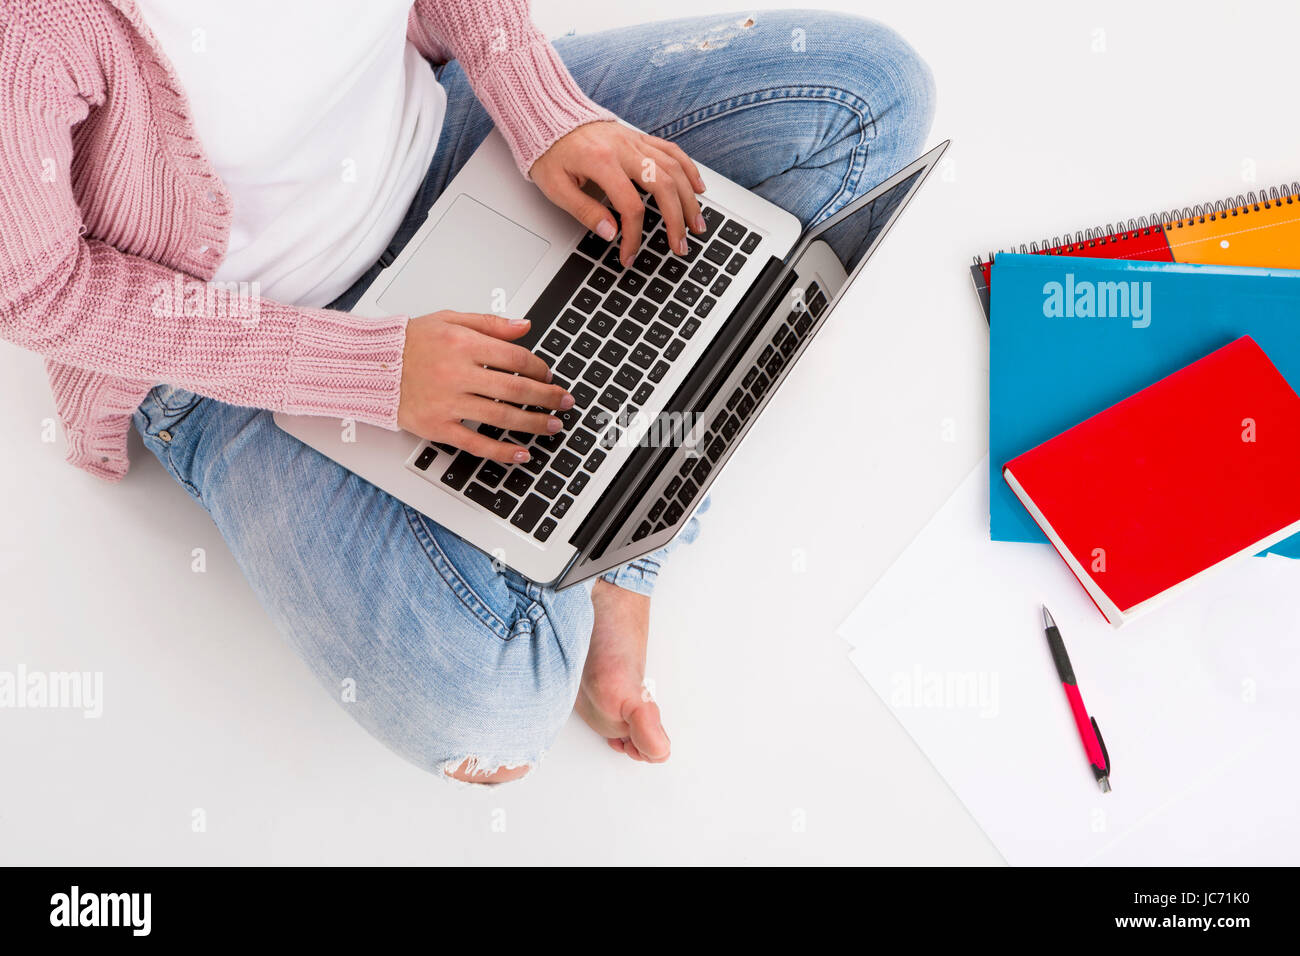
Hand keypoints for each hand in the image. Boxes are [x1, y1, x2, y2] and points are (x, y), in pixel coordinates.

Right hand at [397, 311, 572, 462]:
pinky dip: (501, 451)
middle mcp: (457, 374)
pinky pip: (475, 443)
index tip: (549, 375)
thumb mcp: (449, 319)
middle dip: (547, 397)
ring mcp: (447, 403)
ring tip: (552, 425)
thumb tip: (524, 326)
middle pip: (515, 389)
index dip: (540, 368)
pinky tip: (521, 453)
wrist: (370, 366)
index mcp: (463, 344)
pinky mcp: (437, 426)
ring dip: (533, 424)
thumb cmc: (409, 343)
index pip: (515, 358)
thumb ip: (490, 323)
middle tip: (565, 402)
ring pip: (501, 417)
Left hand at [531, 120, 707, 267]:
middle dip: (676, 219)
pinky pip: (672, 151)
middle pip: (663, 185)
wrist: (549, 116)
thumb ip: (584, 211)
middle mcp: (624, 148)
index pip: (630, 206)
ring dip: (689, 199)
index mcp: (601, 161)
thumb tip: (610, 233)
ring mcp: (635, 141)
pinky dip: (689, 169)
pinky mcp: (639, 138)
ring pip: (674, 168)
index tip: (629, 254)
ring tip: (696, 224)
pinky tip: (698, 188)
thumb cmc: (550, 152)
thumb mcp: (556, 187)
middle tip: (681, 245)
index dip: (633, 235)